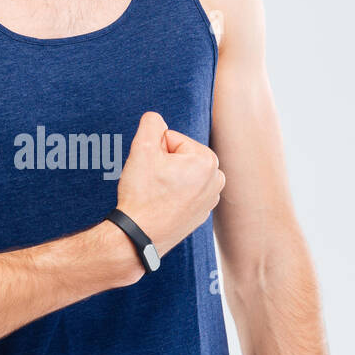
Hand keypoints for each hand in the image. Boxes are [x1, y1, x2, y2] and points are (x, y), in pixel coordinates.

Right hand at [116, 110, 224, 258]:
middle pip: (179, 155)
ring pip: (180, 174)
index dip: (154, 151)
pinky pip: (183, 192)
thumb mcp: (142, 148)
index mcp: (207, 160)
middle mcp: (216, 179)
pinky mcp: (202, 213)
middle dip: (163, 164)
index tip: (150, 171)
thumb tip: (156, 119)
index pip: (172, 139)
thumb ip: (151, 123)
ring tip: (157, 195)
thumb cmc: (142, 195)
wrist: (138, 235)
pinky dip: (171, 195)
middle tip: (152, 183)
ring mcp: (210, 199)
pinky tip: (162, 206)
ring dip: (167, 179)